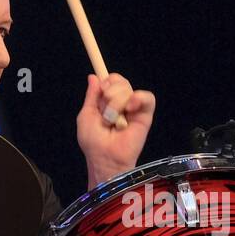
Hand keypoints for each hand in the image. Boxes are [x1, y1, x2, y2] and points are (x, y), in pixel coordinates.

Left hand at [76, 72, 154, 186]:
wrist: (105, 157)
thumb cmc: (93, 142)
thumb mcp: (86, 115)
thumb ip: (92, 96)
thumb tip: (94, 77)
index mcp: (108, 102)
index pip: (111, 81)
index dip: (107, 80)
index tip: (102, 89)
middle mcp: (121, 104)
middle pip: (120, 81)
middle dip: (109, 94)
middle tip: (105, 112)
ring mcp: (134, 109)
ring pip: (129, 88)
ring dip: (117, 102)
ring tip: (113, 120)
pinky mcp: (146, 116)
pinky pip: (148, 97)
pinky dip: (138, 99)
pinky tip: (129, 109)